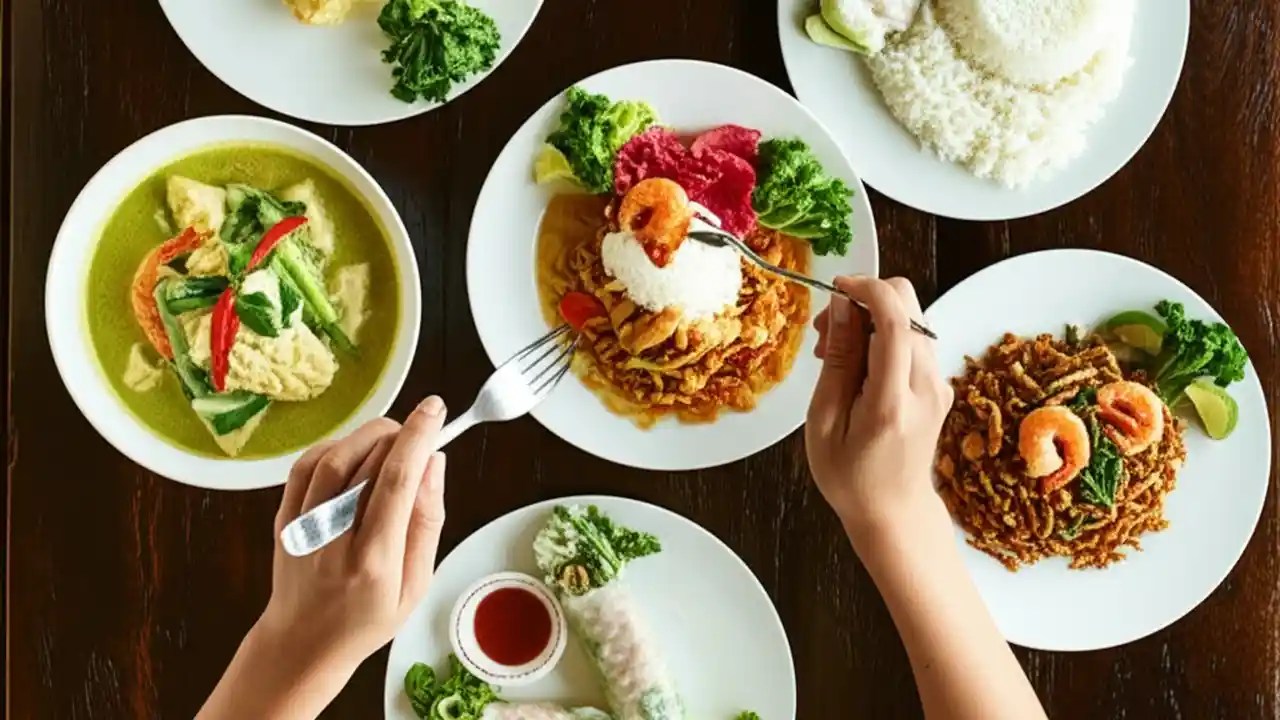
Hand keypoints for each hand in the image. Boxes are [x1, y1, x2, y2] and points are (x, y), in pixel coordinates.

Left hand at [199, 396, 448, 719]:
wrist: (303, 644)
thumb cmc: (367, 619)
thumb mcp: (417, 583)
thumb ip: (427, 521)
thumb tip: (433, 462)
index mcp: (374, 561)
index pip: (397, 481)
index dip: (418, 437)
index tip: (435, 410)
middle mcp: (333, 540)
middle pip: (367, 462)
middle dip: (400, 434)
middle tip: (420, 431)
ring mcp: (302, 527)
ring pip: (335, 456)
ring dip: (370, 435)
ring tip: (393, 439)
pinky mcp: (283, 518)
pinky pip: (307, 465)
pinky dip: (336, 446)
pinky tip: (356, 453)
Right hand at [805, 277, 951, 538]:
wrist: (893, 512)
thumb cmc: (850, 477)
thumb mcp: (825, 421)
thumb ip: (839, 360)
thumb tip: (844, 306)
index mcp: (893, 402)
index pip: (895, 320)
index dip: (866, 289)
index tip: (836, 287)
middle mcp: (927, 387)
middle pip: (910, 306)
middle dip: (866, 300)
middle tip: (828, 330)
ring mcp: (939, 384)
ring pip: (912, 317)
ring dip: (873, 316)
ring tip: (836, 350)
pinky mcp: (939, 383)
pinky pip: (914, 338)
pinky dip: (884, 333)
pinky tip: (857, 361)